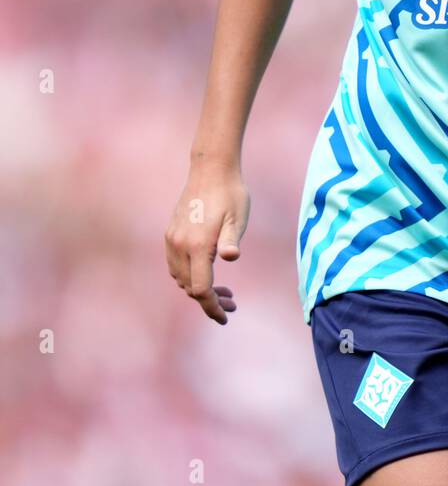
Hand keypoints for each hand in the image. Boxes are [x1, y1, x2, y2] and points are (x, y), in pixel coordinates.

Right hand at [164, 162, 248, 323]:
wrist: (211, 169)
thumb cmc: (231, 194)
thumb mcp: (237, 218)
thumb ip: (230, 240)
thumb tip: (231, 256)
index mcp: (197, 246)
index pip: (201, 290)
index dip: (212, 307)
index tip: (226, 316)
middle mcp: (179, 245)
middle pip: (190, 287)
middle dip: (210, 300)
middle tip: (233, 302)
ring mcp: (172, 239)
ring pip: (180, 278)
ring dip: (199, 288)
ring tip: (224, 291)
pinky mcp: (171, 233)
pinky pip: (175, 265)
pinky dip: (189, 275)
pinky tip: (206, 272)